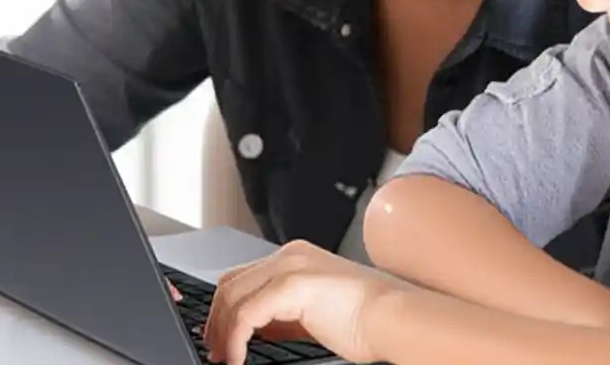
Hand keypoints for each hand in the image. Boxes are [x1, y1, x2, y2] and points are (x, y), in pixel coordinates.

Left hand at [203, 240, 406, 364]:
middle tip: (215, 350)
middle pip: (231, 283)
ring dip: (222, 331)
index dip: (225, 310)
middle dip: (217, 320)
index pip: (244, 277)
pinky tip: (238, 358)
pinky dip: (236, 338)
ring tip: (224, 357)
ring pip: (234, 296)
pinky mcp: (292, 285)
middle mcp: (290, 255)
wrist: (394, 318)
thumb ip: (284, 316)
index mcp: (296, 257)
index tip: (220, 338)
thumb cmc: (368, 319)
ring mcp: (290, 266)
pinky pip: (247, 314)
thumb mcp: (315, 314)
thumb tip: (257, 329)